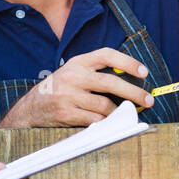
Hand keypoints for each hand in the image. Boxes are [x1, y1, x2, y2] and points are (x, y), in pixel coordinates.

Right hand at [1, 48, 153, 128]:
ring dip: (119, 113)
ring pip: (105, 106)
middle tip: (148, 100)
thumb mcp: (73, 73)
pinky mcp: (66, 113)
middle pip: (110, 82)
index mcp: (77, 63)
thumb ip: (95, 73)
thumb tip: (128, 82)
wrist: (30, 109)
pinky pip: (94, 121)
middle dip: (134, 92)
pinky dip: (105, 124)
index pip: (106, 55)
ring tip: (124, 115)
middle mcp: (73, 76)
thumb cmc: (58, 90)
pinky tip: (108, 124)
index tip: (144, 71)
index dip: (127, 62)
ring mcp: (68, 95)